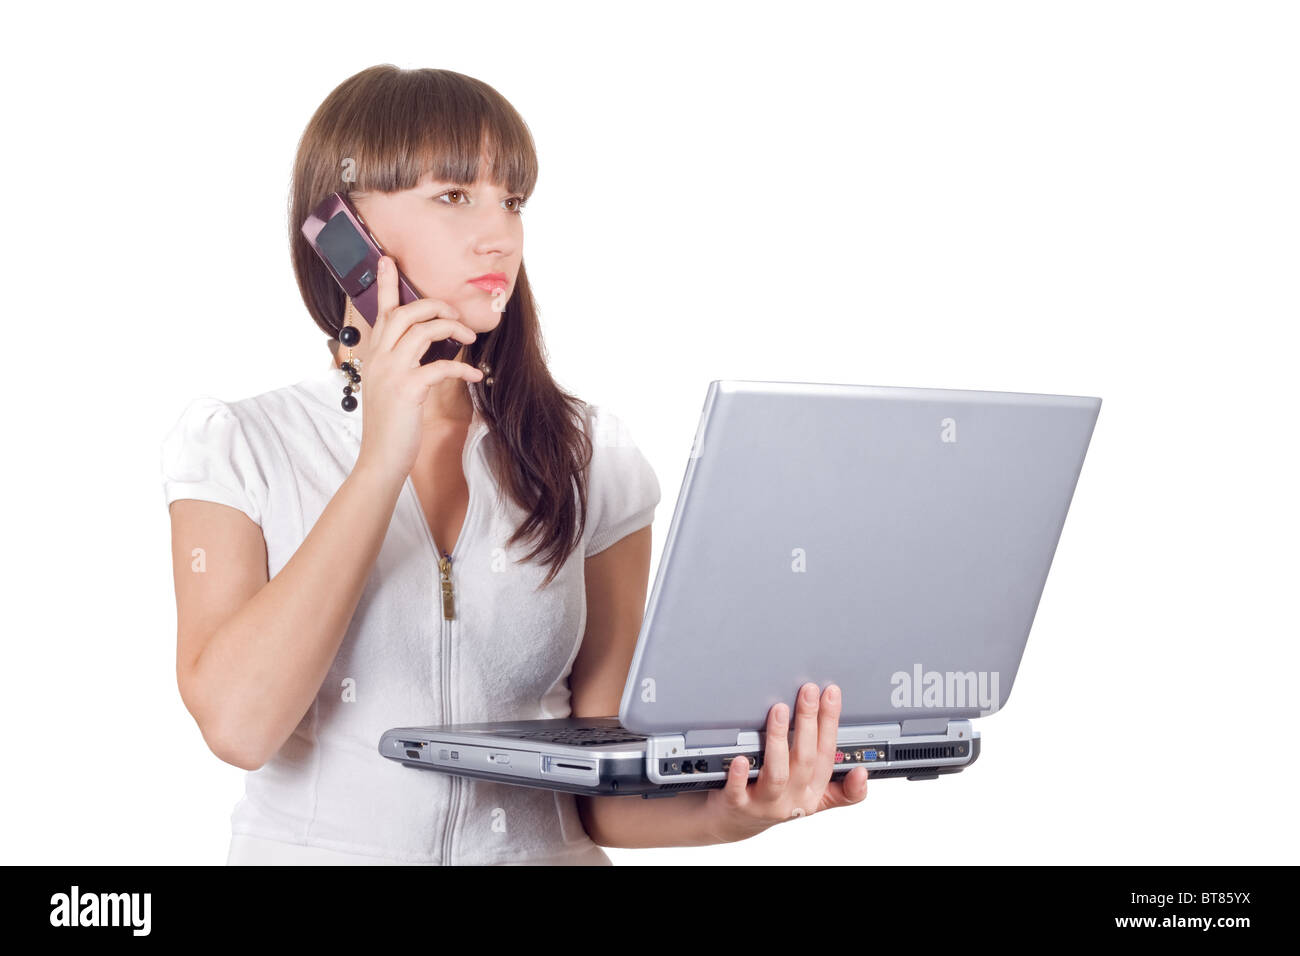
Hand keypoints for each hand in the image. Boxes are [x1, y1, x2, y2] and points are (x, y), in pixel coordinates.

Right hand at [353, 255, 482, 482]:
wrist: (381, 458)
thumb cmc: (391, 425)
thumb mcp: (390, 388)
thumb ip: (401, 365)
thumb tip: (426, 351)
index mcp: (374, 355)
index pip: (379, 312)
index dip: (384, 284)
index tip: (387, 259)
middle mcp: (379, 358)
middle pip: (405, 312)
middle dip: (435, 306)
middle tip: (457, 315)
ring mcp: (391, 372)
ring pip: (422, 330)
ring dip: (451, 328)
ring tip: (470, 337)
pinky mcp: (407, 389)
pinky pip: (440, 365)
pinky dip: (461, 366)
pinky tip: (475, 373)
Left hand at [703, 682, 867, 843]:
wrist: (735, 823)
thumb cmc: (773, 800)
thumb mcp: (812, 798)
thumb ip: (839, 788)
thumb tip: (862, 773)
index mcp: (813, 792)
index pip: (827, 753)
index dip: (831, 722)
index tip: (833, 695)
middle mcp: (792, 798)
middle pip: (805, 758)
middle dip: (809, 720)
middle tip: (808, 691)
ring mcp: (765, 803)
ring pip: (777, 773)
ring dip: (779, 740)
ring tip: (779, 711)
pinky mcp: (738, 806)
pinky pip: (739, 791)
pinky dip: (740, 775)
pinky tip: (739, 757)